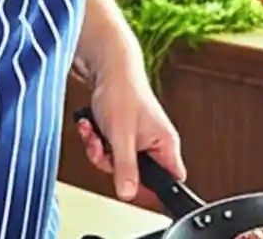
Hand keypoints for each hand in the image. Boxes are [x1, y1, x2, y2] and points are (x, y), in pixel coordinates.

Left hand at [75, 73, 185, 203]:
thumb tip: (128, 194)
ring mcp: (139, 139)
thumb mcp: (122, 137)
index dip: (152, 189)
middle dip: (111, 163)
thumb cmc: (122, 93)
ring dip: (99, 149)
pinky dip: (96, 140)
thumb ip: (126, 168)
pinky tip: (91, 126)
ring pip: (118, 163)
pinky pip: (109, 150)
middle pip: (136, 175)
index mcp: (165, 144)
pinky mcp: (124, 134)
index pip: (171, 181)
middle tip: (103, 148)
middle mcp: (155, 143)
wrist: (108, 68)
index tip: (130, 184)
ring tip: (94, 132)